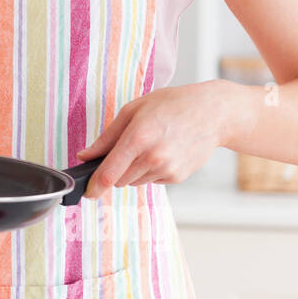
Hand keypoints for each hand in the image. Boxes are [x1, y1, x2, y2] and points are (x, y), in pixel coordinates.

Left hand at [75, 81, 238, 199]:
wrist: (212, 113)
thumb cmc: (171, 105)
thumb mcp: (133, 110)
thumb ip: (106, 137)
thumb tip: (84, 156)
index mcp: (137, 137)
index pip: (108, 174)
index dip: (93, 187)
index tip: (86, 193)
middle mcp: (152, 157)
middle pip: (118, 180)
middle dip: (115, 169)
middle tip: (128, 147)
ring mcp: (166, 170)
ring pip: (134, 181)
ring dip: (133, 169)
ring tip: (151, 144)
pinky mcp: (177, 177)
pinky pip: (151, 180)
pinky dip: (150, 170)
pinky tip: (164, 150)